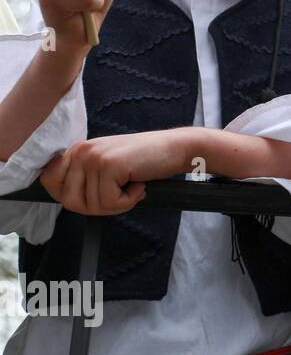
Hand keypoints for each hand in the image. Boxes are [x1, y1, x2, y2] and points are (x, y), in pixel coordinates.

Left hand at [39, 128, 200, 215]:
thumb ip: (85, 178)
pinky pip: (110, 202)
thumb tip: (68, 202)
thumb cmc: (146, 162)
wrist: (176, 148)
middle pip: (70, 201)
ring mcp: (93, 157)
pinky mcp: (109, 165)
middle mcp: (81, 151)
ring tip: (132, 186)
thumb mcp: (107, 167)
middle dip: (99, 206)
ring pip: (91, 205)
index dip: (73, 197)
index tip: (98, 194)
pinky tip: (140, 185)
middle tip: (120, 193)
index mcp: (77, 150)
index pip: (50, 182)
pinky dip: (129, 201)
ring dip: (117, 204)